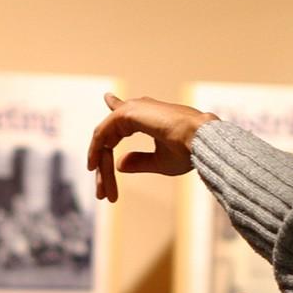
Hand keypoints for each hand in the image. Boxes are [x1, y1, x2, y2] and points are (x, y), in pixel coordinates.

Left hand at [85, 93, 218, 202]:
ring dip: (102, 168)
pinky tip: (93, 168)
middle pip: (111, 137)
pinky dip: (95, 151)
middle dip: (104, 166)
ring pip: (105, 140)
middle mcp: (140, 109)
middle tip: (102, 194)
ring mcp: (133, 109)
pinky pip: (102, 135)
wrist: (199, 141)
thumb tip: (119, 164)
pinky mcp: (126, 113)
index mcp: (150, 116)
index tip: (107, 99)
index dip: (115, 107)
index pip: (125, 113)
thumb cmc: (188, 151)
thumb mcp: (160, 161)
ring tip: (102, 192)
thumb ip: (139, 162)